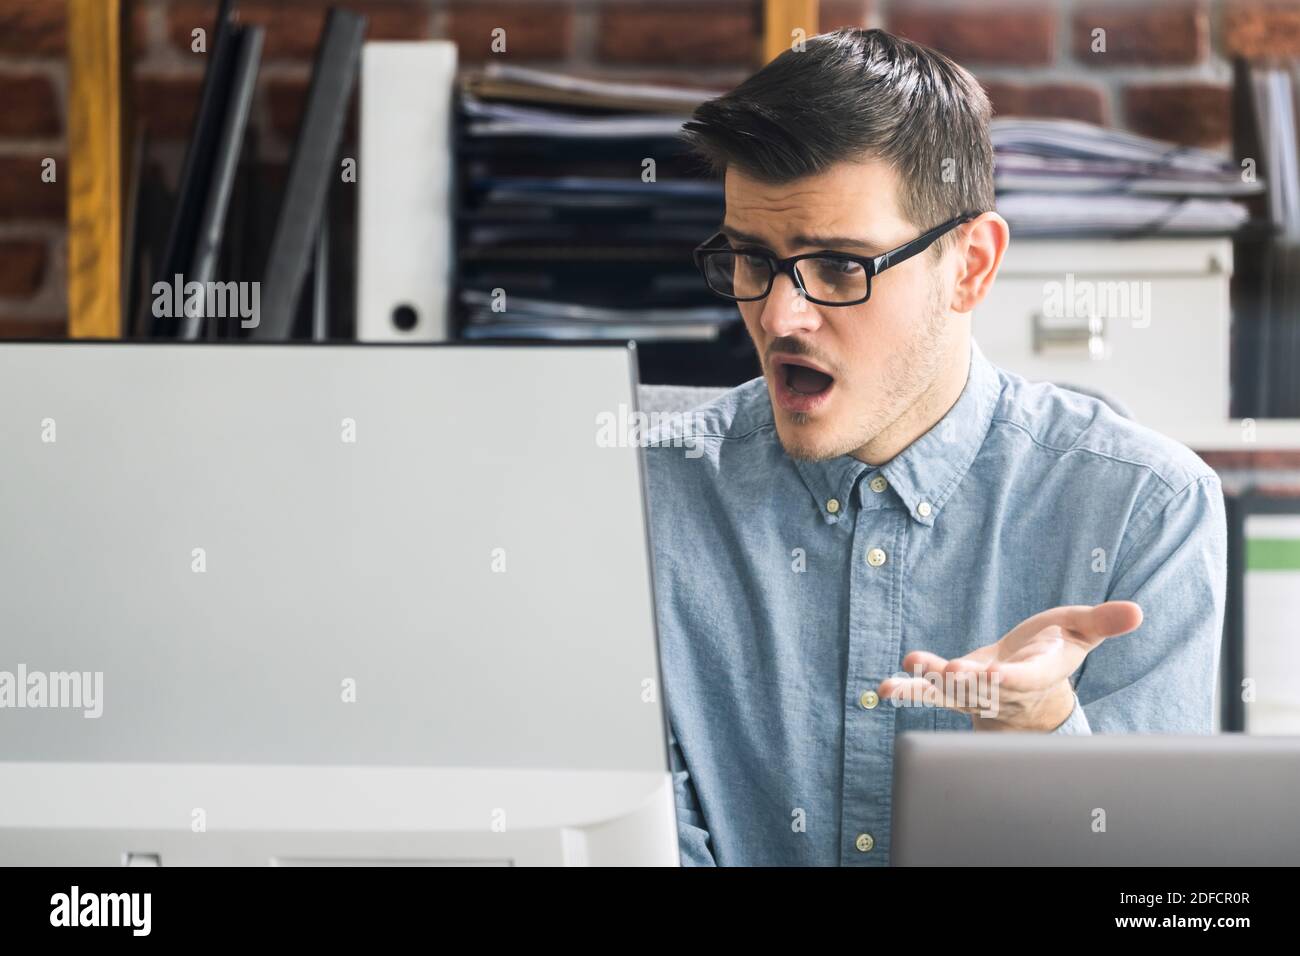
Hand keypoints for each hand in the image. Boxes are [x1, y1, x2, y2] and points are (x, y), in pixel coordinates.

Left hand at [876, 601, 1142, 730]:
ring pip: (951, 693)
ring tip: (905, 674)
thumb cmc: (1056, 648)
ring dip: (927, 684)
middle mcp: (1003, 690)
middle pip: (984, 688)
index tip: (995, 674)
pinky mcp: (953, 688)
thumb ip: (1104, 622)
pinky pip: (929, 693)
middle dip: (965, 681)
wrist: (1031, 685)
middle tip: (948, 672)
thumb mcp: (1081, 631)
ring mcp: (975, 692)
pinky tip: (886, 688)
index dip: (1010, 679)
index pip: (1025, 679)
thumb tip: (1137, 611)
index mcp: (1038, 674)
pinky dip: (909, 689)